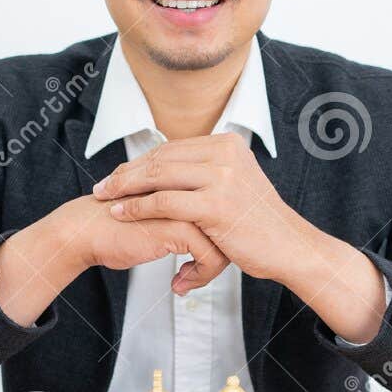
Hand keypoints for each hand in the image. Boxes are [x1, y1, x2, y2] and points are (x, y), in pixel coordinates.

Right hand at [0, 195, 227, 326]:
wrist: (86, 230)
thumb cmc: (118, 228)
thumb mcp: (158, 219)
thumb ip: (183, 219)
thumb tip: (214, 243)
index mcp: (187, 181)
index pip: (224, 212)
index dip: (219, 242)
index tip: (203, 264)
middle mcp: (190, 189)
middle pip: (229, 226)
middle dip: (220, 257)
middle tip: (198, 276)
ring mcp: (187, 205)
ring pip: (223, 242)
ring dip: (210, 270)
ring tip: (187, 281)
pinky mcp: (179, 226)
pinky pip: (209, 256)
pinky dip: (199, 276)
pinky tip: (178, 285)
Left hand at [91, 134, 388, 340]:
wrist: (290, 247)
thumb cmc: (260, 224)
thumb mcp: (235, 185)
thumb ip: (208, 173)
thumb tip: (174, 169)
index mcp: (228, 144)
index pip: (171, 148)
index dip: (139, 162)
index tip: (117, 176)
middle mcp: (225, 153)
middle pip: (160, 158)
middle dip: (126, 173)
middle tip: (101, 186)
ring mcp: (222, 176)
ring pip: (158, 176)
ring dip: (125, 188)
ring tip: (104, 199)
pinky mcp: (216, 203)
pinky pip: (164, 201)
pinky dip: (137, 207)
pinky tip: (121, 214)